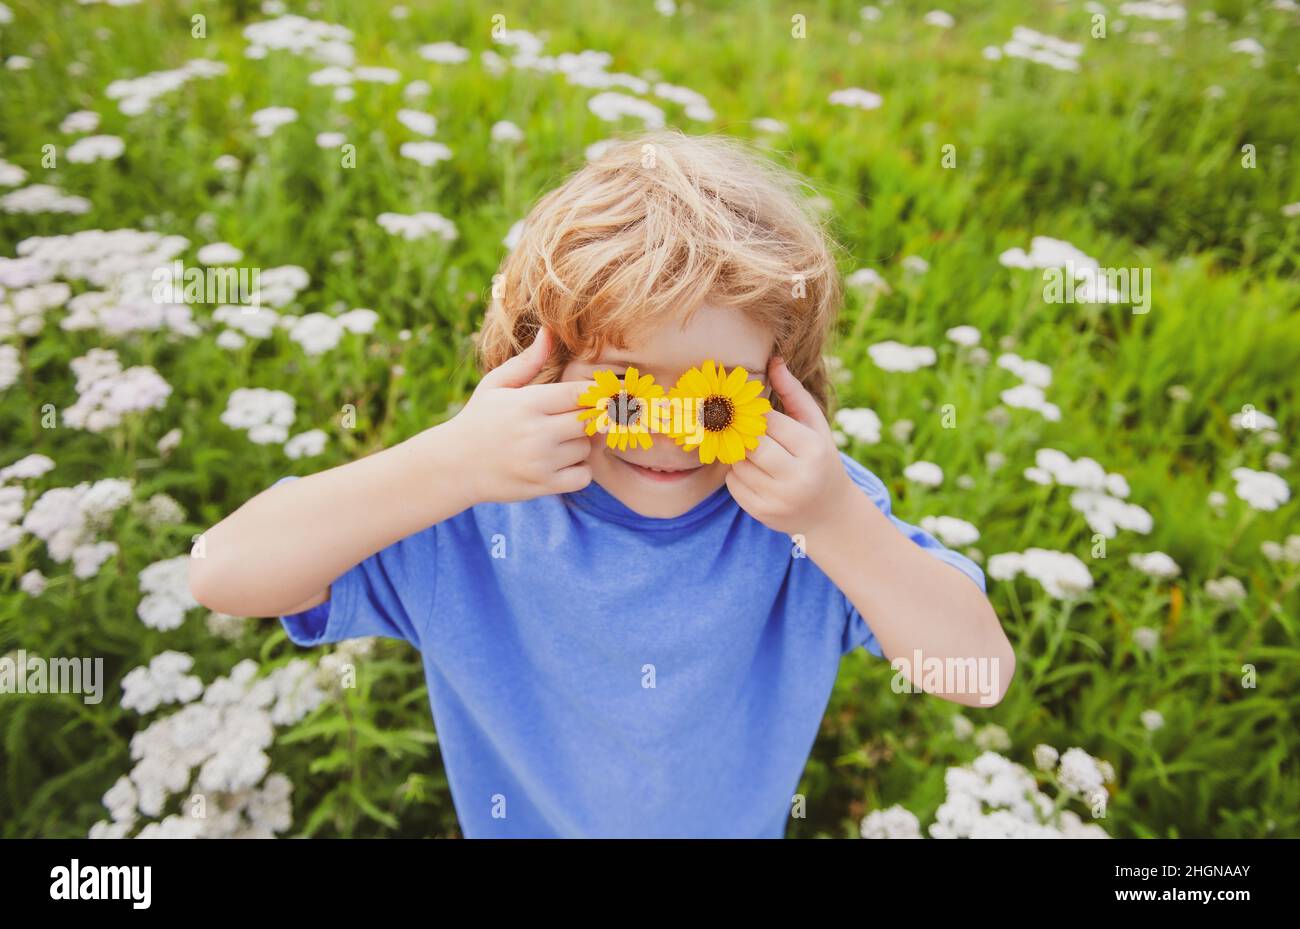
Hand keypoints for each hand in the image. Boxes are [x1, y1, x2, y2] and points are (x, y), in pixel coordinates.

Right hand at [439, 326, 592, 503]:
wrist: (453, 466)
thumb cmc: (478, 419)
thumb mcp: (496, 385)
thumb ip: (527, 361)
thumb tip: (549, 331)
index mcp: (528, 403)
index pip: (581, 393)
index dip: (592, 393)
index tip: (589, 395)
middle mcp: (536, 432)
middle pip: (589, 420)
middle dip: (587, 418)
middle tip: (573, 417)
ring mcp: (541, 461)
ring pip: (586, 448)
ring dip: (581, 444)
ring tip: (559, 440)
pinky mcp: (543, 485)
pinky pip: (583, 476)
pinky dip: (579, 471)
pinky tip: (562, 462)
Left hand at [725, 356, 854, 536]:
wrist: (829, 512)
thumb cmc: (820, 458)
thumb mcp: (815, 425)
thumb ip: (794, 393)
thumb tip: (774, 360)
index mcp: (812, 449)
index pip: (769, 422)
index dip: (753, 413)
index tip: (745, 407)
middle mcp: (797, 476)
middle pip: (751, 444)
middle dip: (743, 434)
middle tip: (740, 426)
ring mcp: (778, 498)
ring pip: (738, 464)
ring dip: (739, 454)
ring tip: (754, 452)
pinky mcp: (762, 513)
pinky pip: (733, 484)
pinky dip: (736, 474)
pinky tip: (753, 472)